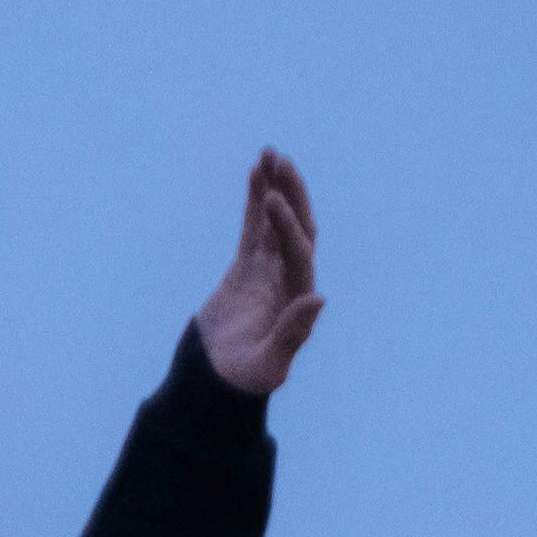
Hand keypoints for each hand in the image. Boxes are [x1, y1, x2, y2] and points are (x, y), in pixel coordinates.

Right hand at [196, 147, 320, 394]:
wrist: (217, 382)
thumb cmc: (244, 380)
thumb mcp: (268, 364)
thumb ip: (293, 332)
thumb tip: (320, 298)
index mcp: (298, 298)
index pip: (299, 252)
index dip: (287, 226)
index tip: (272, 200)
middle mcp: (289, 280)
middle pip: (297, 227)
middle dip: (291, 194)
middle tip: (281, 161)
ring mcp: (268, 271)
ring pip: (275, 222)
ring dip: (275, 189)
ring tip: (269, 154)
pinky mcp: (247, 269)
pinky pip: (253, 228)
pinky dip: (254, 201)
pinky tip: (254, 173)